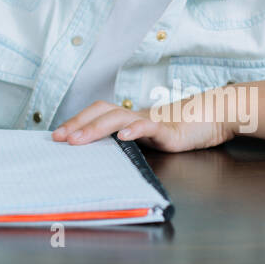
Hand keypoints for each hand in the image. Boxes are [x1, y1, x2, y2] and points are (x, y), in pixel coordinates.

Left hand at [52, 91, 236, 152]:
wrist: (208, 119)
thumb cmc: (172, 131)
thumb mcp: (143, 138)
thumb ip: (122, 143)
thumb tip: (93, 152)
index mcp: (126, 117)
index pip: (95, 113)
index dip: (75, 121)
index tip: (56, 136)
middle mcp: (134, 115)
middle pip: (101, 111)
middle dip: (78, 124)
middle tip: (60, 138)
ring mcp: (150, 121)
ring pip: (119, 118)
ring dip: (97, 128)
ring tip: (80, 139)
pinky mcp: (168, 130)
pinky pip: (150, 127)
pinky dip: (136, 130)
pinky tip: (124, 137)